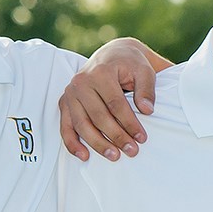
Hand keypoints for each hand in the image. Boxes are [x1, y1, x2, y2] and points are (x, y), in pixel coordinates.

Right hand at [59, 38, 158, 160]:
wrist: (112, 55)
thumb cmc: (129, 65)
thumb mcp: (144, 71)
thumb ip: (146, 89)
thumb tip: (147, 110)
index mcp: (101, 73)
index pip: (115, 104)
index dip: (129, 123)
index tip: (142, 138)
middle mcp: (81, 82)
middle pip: (98, 116)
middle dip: (116, 136)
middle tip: (132, 151)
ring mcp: (71, 93)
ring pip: (81, 124)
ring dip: (97, 143)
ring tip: (114, 156)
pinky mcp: (65, 103)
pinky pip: (65, 126)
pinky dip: (72, 143)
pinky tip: (84, 156)